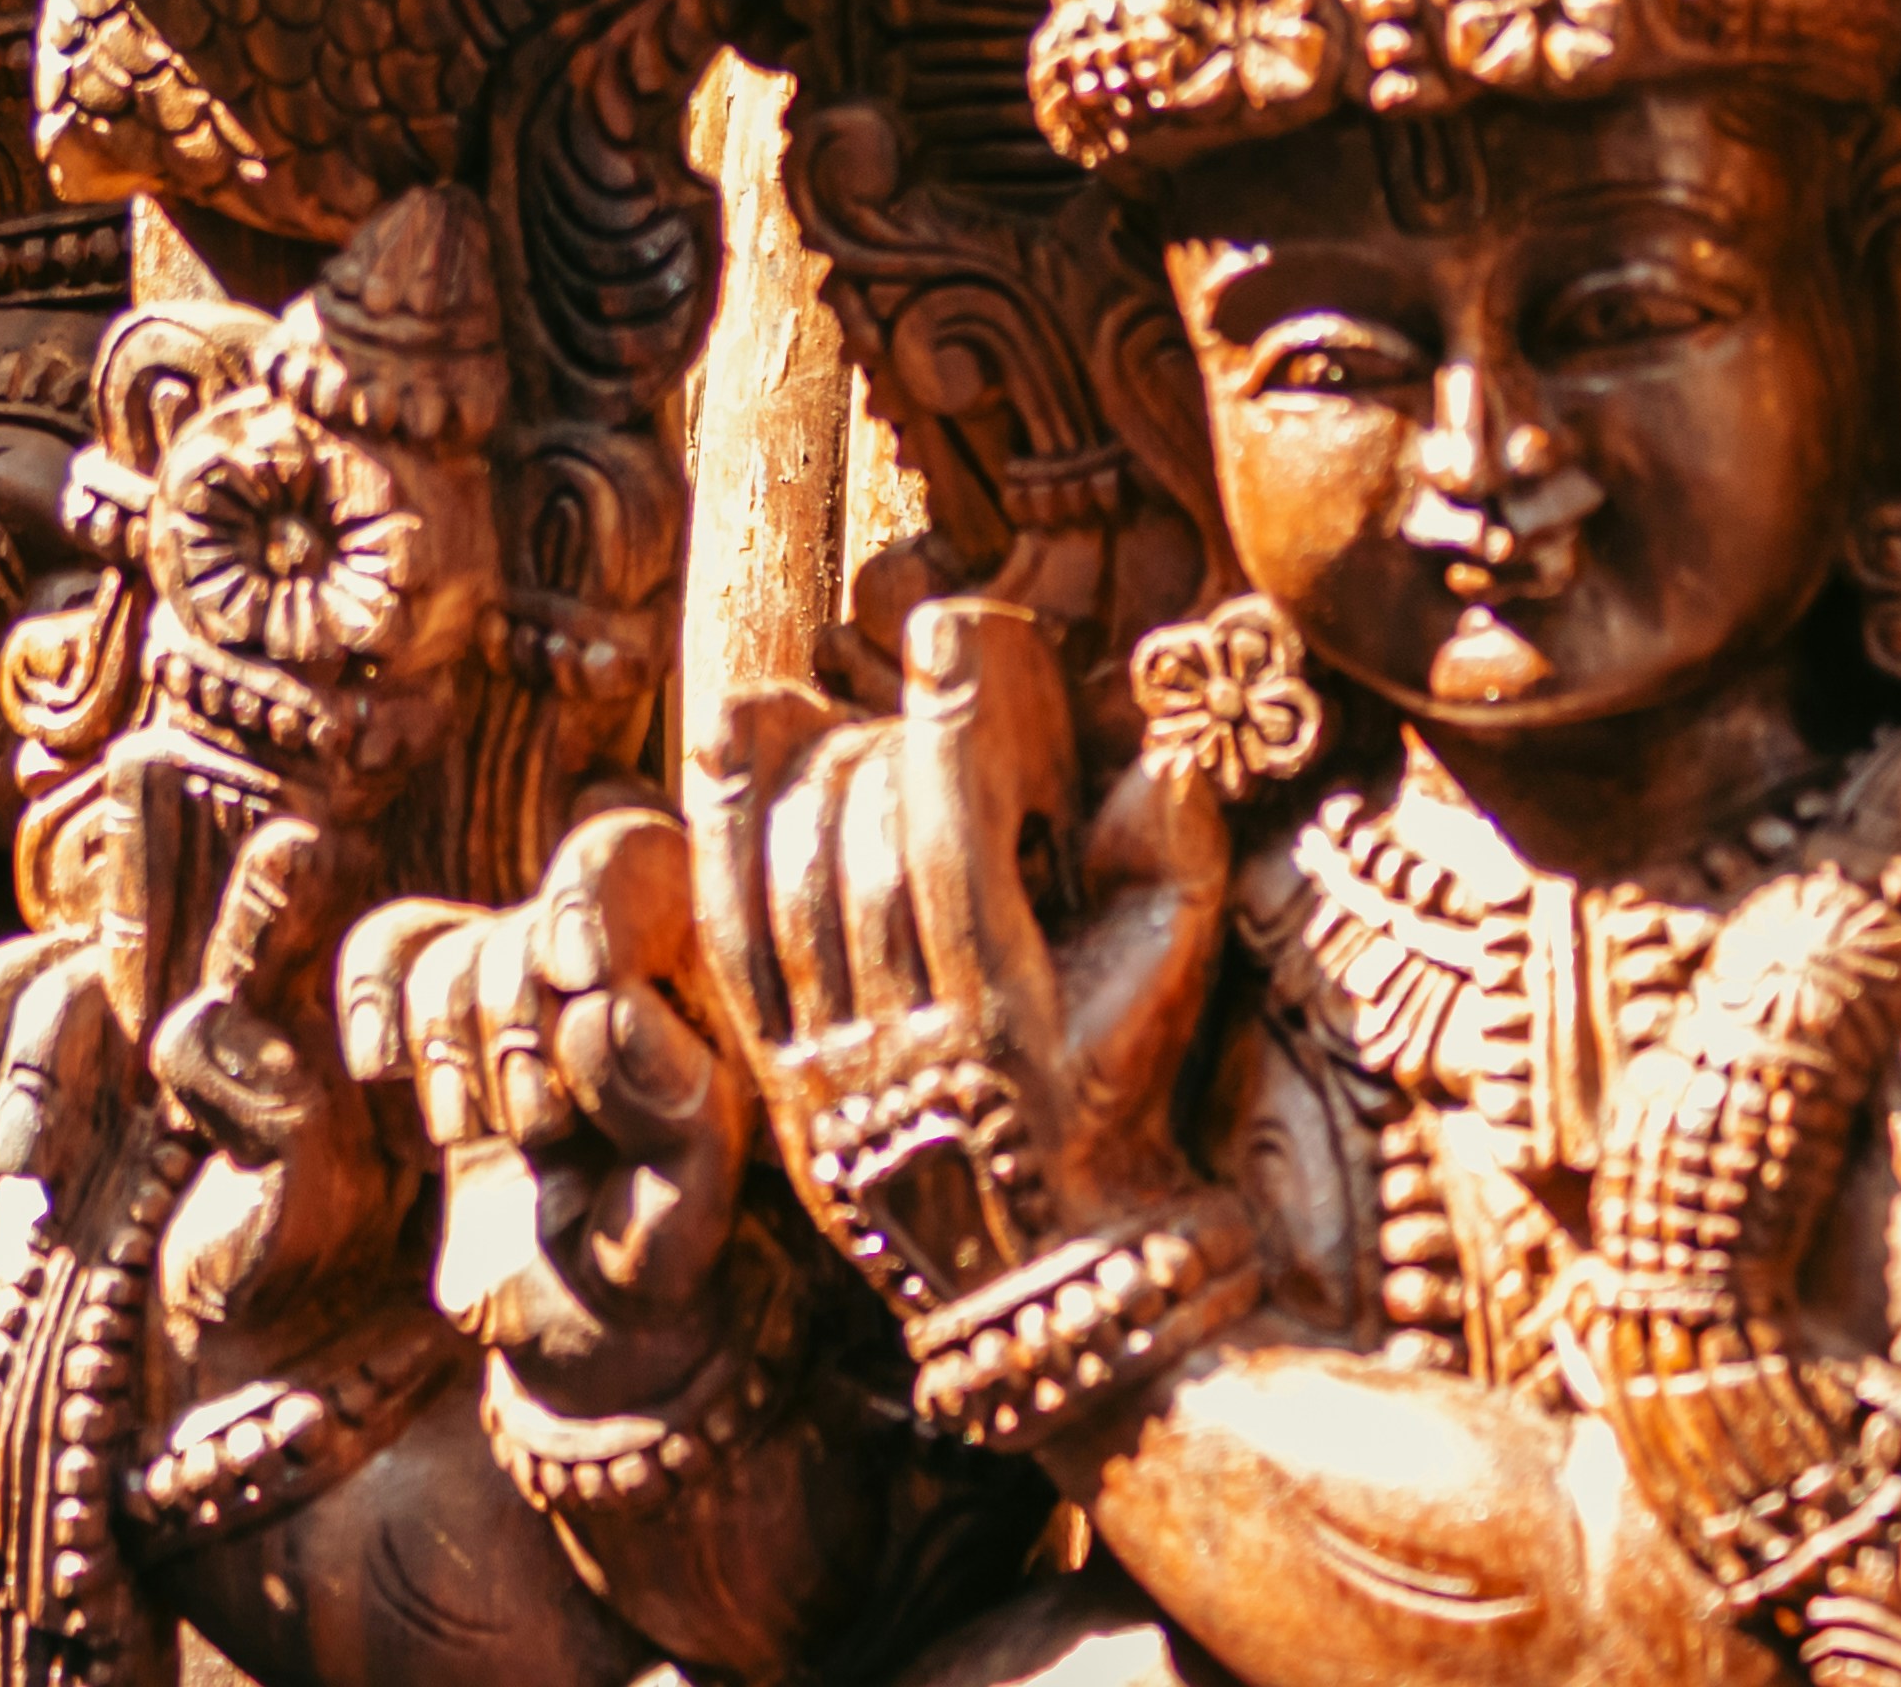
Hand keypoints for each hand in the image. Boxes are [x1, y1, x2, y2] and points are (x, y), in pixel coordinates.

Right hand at [343, 808, 752, 1417]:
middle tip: (541, 1131)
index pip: (634, 856)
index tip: (578, 979)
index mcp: (697, 968)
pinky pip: (389, 949)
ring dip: (458, 1059)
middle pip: (528, 923)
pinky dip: (373, 1003)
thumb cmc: (656, 1258)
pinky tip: (378, 1070)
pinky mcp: (447, 1010)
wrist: (577, 1326)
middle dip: (518, 1035)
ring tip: (499, 1137)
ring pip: (455, 953)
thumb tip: (601, 1011)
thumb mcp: (685, 1209)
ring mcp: (524, 974)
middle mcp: (611, 949)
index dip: (589, 899)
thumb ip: (672, 1111)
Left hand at [688, 598, 1241, 1418]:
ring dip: (818, 772)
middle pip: (866, 851)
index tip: (950, 628)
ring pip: (791, 880)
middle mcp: (901, 1057)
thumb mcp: (1169, 995)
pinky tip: (737, 739)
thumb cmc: (1118, 1104)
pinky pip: (729, 928)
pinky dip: (726, 823)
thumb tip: (1159, 760)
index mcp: (1006, 1032)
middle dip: (892, 741)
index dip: (950, 727)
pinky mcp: (772, 1076)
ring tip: (861, 719)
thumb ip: (1174, 870)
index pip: (955, 847)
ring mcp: (825, 1071)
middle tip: (928, 692)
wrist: (1038, 1271)